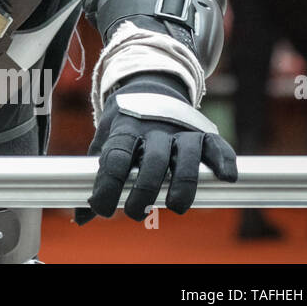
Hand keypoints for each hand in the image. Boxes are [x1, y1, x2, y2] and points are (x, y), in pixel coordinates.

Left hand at [76, 71, 236, 223]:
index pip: (116, 157)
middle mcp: (154, 129)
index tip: (102, 209)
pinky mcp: (203, 133)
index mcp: (125, 129)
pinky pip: (217, 146)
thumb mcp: (104, 141)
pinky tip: (225, 178)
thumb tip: (80, 218)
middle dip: (145, 190)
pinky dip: (224, 161)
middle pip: (152, 160)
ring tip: (176, 208)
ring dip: (182, 184)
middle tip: (135, 213)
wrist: (149, 87)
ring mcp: (180, 130)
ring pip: (185, 156)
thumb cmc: (124, 125)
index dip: (108, 185)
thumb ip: (96, 177)